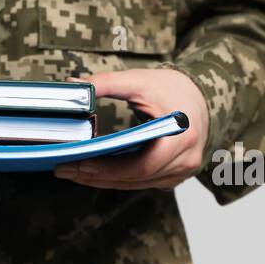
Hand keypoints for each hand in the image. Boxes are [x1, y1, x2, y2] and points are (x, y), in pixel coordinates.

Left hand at [54, 68, 209, 189]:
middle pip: (136, 178)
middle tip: (64, 169)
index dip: (108, 168)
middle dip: (97, 175)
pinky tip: (92, 171)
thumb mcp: (139, 80)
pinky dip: (117, 177)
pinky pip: (141, 181)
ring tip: (72, 171)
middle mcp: (186, 160)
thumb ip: (106, 83)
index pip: (142, 164)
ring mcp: (181, 171)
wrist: (200, 95)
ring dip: (103, 180)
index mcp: (181, 137)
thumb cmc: (172, 87)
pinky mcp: (173, 174)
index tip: (78, 162)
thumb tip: (73, 85)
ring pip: (136, 183)